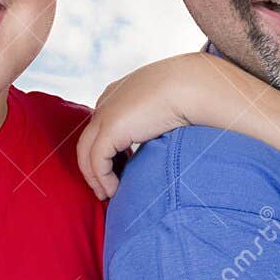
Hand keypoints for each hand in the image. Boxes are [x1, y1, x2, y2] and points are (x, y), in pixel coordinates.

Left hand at [78, 53, 243, 198]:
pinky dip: (102, 179)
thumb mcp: (166, 106)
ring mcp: (105, 114)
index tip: (121, 171)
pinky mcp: (110, 128)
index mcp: (120, 93)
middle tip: (106, 189)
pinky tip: (114, 190)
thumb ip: (156, 120)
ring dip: (95, 178)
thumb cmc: (191, 94)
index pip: (102, 126)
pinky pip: (96, 161)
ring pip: (87, 153)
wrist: (192, 85)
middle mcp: (107, 101)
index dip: (108, 151)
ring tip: (108, 195)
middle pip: (89, 140)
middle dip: (95, 167)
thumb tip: (163, 138)